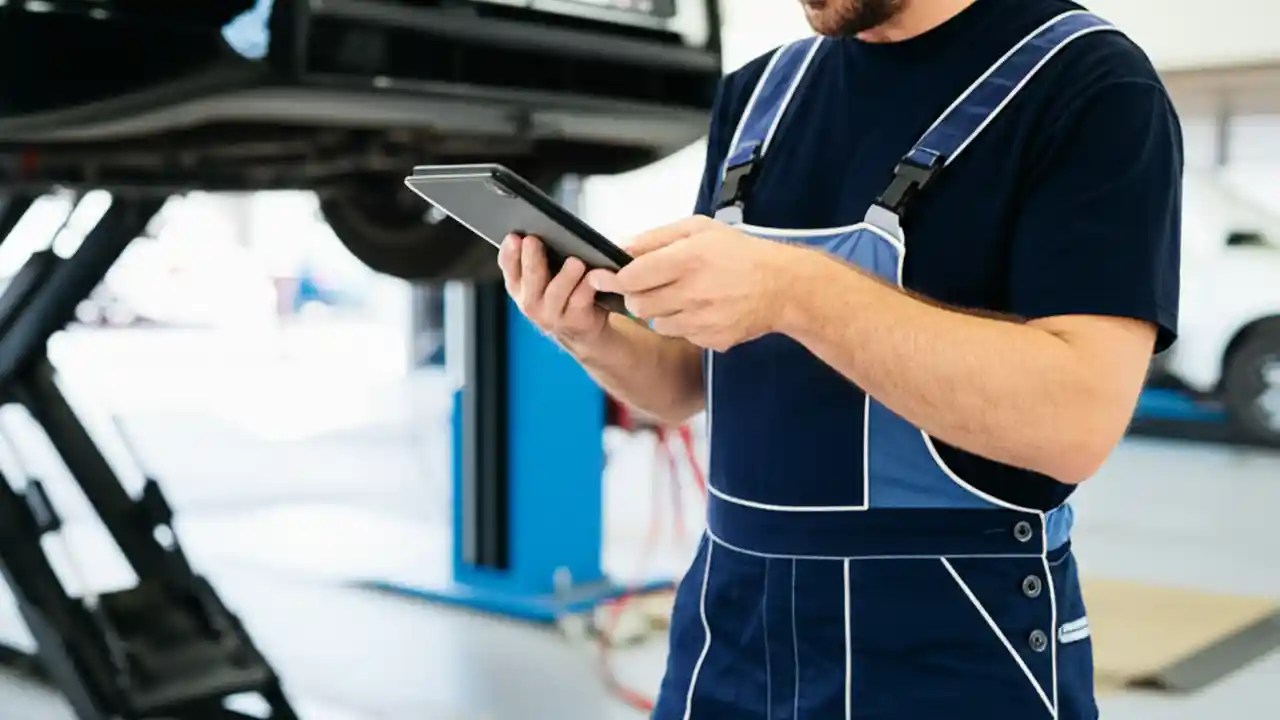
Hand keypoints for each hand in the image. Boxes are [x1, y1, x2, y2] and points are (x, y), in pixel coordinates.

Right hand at [498, 233, 607, 346]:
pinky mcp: (576, 321)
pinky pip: (580, 301)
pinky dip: (587, 286)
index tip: (514, 237)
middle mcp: (531, 303)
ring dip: (565, 276)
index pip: (508, 267)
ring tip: (575, 262)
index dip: (509, 253)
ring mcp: (553, 315)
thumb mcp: (542, 279)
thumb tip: (537, 231)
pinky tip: (593, 275)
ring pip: (556, 293)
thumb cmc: (563, 297)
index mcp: (520, 287)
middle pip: (530, 278)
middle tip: (534, 241)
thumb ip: (536, 259)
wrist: (583, 332)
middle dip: (532, 258)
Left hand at [588, 215, 798, 350]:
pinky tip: (701, 308)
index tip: (603, 276)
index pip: (633, 276)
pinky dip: (683, 324)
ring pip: (657, 322)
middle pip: (638, 304)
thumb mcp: (699, 229)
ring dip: (660, 311)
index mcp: (689, 258)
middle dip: (636, 295)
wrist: (782, 286)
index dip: (615, 277)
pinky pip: (680, 334)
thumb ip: (656, 237)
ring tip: (682, 294)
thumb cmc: (739, 253)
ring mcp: (703, 319)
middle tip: (649, 285)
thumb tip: (621, 247)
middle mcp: (694, 291)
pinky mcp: (711, 339)